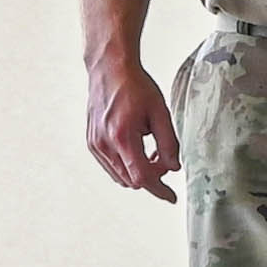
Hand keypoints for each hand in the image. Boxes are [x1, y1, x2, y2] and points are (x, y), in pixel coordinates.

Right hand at [87, 56, 176, 196]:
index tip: (171, 196)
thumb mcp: (160, 112)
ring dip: (138, 172)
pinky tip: (137, 150)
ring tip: (151, 152)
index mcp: (122, 137)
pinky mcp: (92, 143)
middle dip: (152, 178)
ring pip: (120, 177)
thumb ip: (169, 143)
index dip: (159, 190)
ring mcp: (95, 145)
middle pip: (131, 181)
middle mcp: (105, 144)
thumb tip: (174, 167)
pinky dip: (126, 166)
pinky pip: (111, 167)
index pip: (142, 177)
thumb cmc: (134, 86)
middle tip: (164, 161)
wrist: (110, 69)